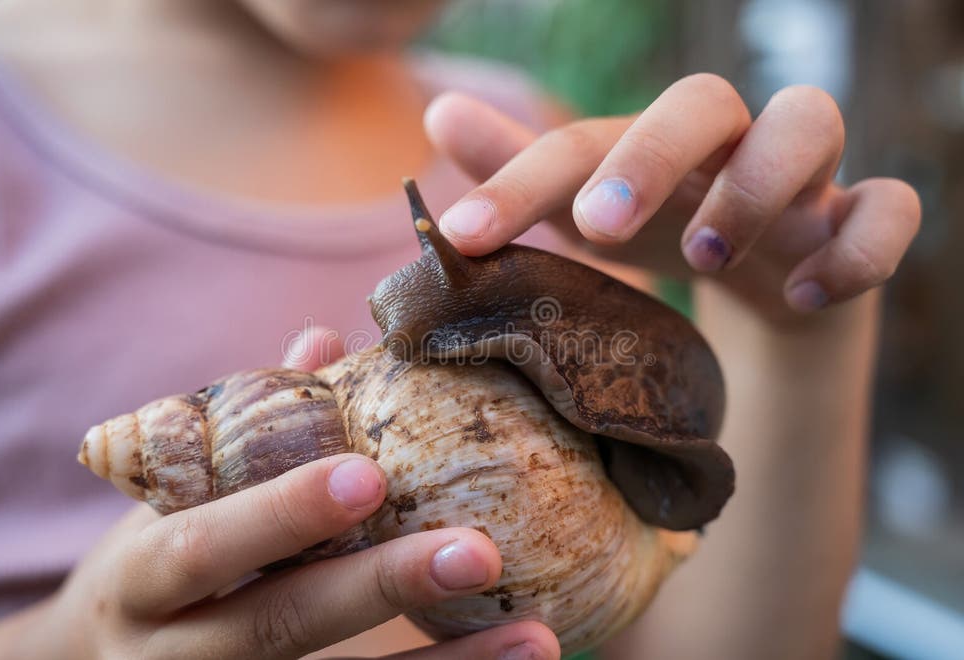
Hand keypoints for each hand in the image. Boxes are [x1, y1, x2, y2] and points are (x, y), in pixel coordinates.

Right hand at [0, 329, 558, 659]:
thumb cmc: (150, 569)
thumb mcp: (172, 504)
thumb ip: (244, 433)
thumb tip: (321, 343)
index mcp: (145, 578)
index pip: (208, 543)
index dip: (283, 513)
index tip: (370, 476)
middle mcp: (175, 653)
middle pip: (280, 625)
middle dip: (381, 588)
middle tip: (479, 553)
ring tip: (536, 641)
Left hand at [424, 74, 919, 322]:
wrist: (770, 277)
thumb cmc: (669, 229)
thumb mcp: (589, 209)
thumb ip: (522, 172)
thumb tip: (439, 112)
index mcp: (651, 142)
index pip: (582, 141)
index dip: (521, 180)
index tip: (464, 237)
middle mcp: (728, 138)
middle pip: (706, 99)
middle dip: (651, 155)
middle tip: (601, 224)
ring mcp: (806, 174)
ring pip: (810, 125)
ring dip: (757, 186)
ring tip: (704, 258)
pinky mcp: (864, 218)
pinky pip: (891, 212)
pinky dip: (855, 251)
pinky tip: (800, 295)